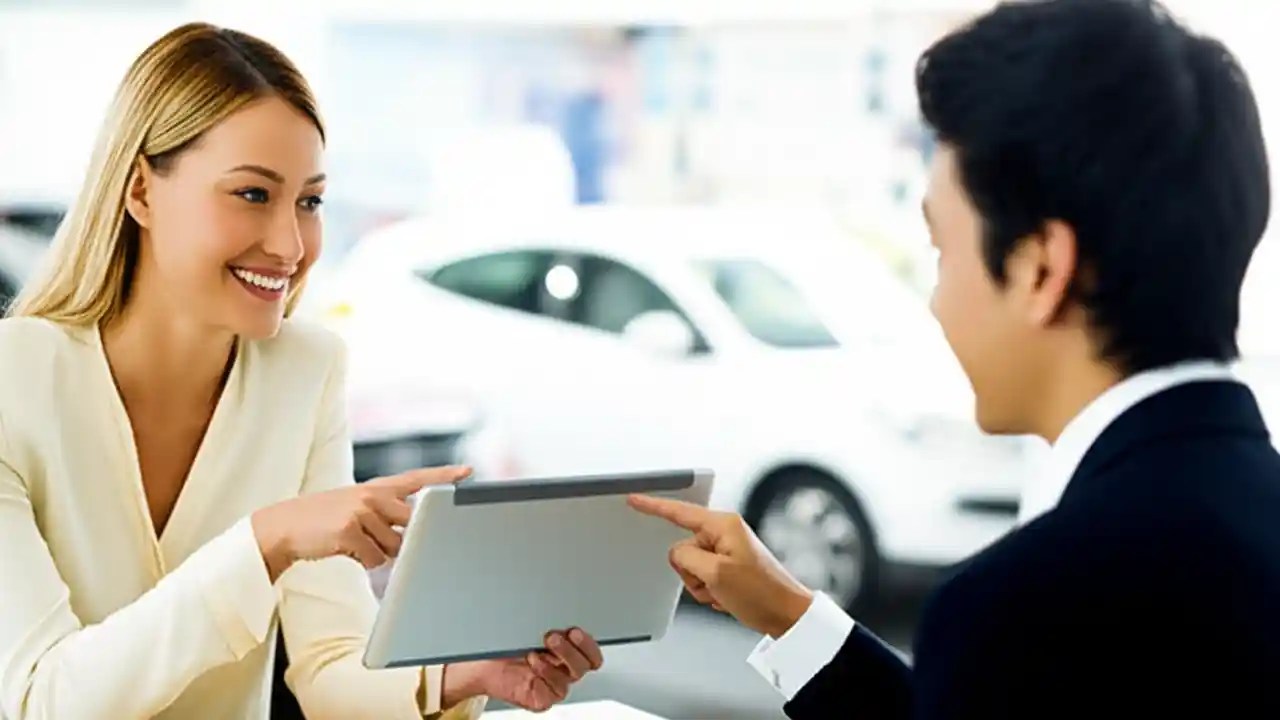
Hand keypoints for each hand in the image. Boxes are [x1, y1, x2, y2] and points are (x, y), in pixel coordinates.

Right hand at [251, 466, 471, 581]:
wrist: (285, 527)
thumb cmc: (328, 521)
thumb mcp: (359, 508)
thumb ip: (388, 515)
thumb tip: (414, 539)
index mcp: (378, 487)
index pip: (418, 479)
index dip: (444, 477)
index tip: (468, 472)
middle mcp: (373, 495)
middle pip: (413, 525)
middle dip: (402, 539)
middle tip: (372, 535)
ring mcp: (362, 511)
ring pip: (394, 547)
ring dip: (376, 552)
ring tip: (352, 541)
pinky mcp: (350, 530)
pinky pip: (374, 559)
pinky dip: (363, 561)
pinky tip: (344, 549)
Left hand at [442, 629, 603, 711]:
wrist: (482, 663)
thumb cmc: (505, 642)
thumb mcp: (526, 623)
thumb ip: (543, 615)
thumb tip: (546, 595)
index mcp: (569, 648)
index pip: (592, 652)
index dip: (587, 643)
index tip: (574, 630)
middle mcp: (564, 667)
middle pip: (584, 665)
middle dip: (569, 650)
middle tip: (552, 637)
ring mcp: (553, 684)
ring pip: (567, 680)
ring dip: (552, 666)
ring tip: (534, 653)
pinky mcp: (541, 698)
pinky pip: (550, 695)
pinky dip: (541, 681)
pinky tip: (530, 669)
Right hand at [628, 494, 813, 637]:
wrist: (786, 615)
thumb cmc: (762, 592)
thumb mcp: (716, 573)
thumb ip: (686, 557)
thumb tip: (677, 554)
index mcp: (723, 525)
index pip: (679, 511)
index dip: (653, 506)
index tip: (634, 499)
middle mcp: (725, 532)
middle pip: (683, 547)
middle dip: (690, 571)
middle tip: (713, 583)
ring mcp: (726, 550)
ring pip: (690, 566)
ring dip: (701, 584)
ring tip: (723, 591)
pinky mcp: (728, 566)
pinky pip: (702, 576)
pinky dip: (709, 590)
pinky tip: (726, 596)